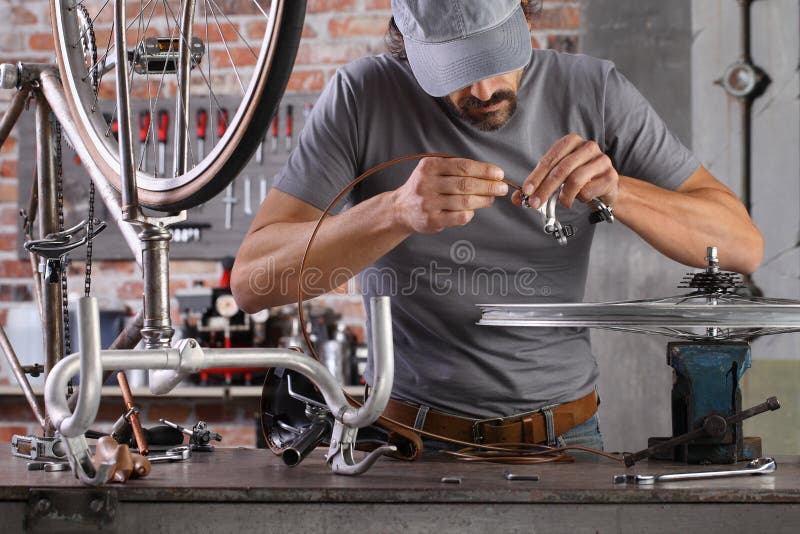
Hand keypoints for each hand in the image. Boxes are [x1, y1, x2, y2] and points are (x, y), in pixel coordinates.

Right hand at [391, 157, 507, 233]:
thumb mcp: (433, 170)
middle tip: (502, 188)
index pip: (463, 166)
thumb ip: (456, 168)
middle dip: (489, 186)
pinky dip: (470, 213)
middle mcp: (426, 184)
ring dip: (483, 200)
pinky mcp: (431, 220)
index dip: (484, 170)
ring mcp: (428, 203)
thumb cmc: (425, 186)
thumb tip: (490, 174)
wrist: (400, 208)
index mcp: (429, 166)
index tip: (499, 174)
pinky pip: (459, 217)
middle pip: (466, 184)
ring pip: (464, 202)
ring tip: (491, 198)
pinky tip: (473, 210)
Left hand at [511, 134, 618, 209]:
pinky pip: (589, 190)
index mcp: (571, 142)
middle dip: (545, 189)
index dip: (536, 176)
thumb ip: (537, 186)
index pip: (550, 159)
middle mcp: (587, 147)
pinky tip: (581, 197)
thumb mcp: (556, 179)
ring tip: (563, 202)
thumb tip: (517, 198)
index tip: (527, 190)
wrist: (605, 186)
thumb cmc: (578, 179)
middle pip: (561, 169)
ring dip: (564, 196)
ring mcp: (601, 160)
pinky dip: (580, 198)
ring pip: (575, 180)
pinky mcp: (610, 176)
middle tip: (536, 203)